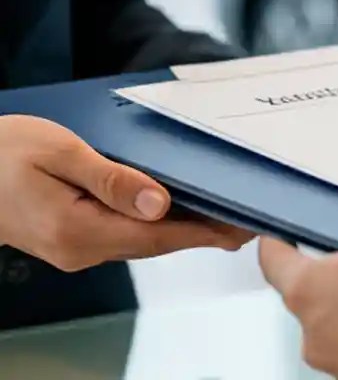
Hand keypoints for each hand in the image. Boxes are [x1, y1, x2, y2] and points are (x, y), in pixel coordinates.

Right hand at [0, 115, 252, 270]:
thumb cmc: (2, 151)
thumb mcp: (59, 151)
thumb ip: (111, 178)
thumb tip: (160, 203)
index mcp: (77, 230)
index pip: (158, 236)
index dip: (205, 233)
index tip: (242, 228)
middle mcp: (79, 250)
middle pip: (156, 243)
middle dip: (203, 233)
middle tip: (248, 221)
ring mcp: (74, 251)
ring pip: (142, 241)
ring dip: (182, 230)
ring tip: (224, 216)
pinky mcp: (71, 242)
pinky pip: (124, 236)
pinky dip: (155, 226)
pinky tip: (177, 213)